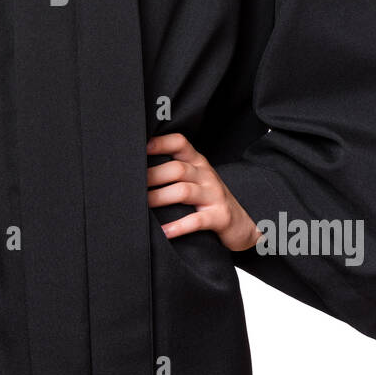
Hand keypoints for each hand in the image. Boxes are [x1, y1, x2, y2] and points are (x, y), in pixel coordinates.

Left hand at [146, 132, 261, 251]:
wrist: (244, 224)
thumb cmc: (210, 200)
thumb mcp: (196, 179)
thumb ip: (174, 171)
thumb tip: (136, 170)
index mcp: (197, 162)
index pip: (180, 143)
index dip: (160, 142)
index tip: (139, 148)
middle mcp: (205, 175)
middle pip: (177, 168)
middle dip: (152, 176)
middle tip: (131, 186)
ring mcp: (214, 195)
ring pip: (183, 191)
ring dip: (159, 198)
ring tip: (141, 206)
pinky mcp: (220, 217)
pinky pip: (197, 220)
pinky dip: (178, 227)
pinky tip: (164, 232)